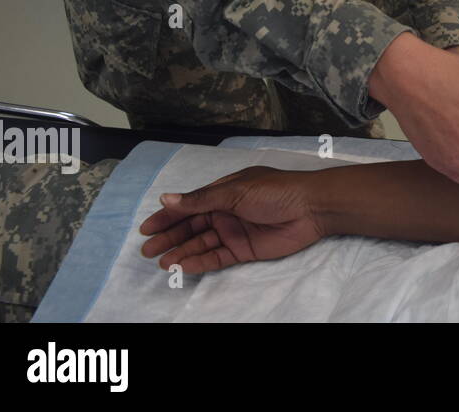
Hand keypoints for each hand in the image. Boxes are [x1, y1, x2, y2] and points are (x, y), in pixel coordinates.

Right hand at [137, 166, 323, 274]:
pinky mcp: (244, 249)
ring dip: (182, 252)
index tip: (146, 229)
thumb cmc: (275, 191)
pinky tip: (183, 267)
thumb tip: (166, 199)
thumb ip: (201, 200)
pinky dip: (200, 262)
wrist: (311, 207)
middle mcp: (226, 212)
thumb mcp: (235, 191)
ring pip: (201, 244)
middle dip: (170, 238)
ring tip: (162, 263)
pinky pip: (217, 257)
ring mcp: (234, 231)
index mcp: (223, 192)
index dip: (167, 216)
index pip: (189, 205)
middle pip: (191, 227)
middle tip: (148, 251)